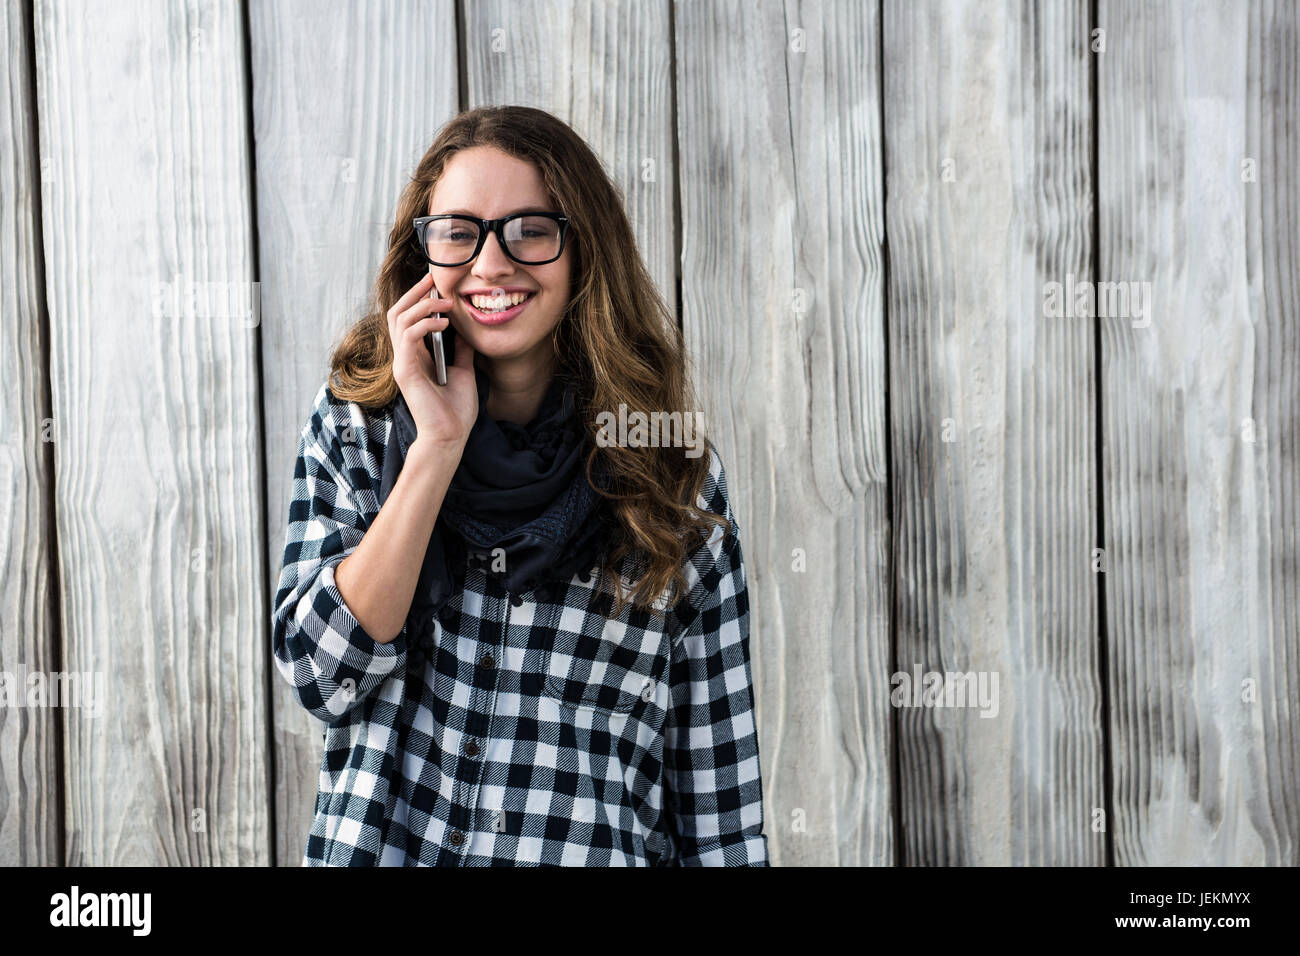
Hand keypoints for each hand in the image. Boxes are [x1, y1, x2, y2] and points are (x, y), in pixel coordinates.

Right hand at [387, 272, 478, 447]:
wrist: (451, 436)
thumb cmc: (456, 410)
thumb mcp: (463, 371)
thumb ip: (461, 350)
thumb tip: (465, 331)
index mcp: (415, 357)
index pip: (408, 319)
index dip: (418, 298)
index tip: (436, 283)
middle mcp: (404, 357)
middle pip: (397, 313)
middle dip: (415, 292)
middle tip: (434, 279)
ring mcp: (402, 363)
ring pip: (399, 319)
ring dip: (423, 305)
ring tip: (445, 302)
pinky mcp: (405, 371)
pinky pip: (408, 336)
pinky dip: (425, 324)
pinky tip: (444, 323)